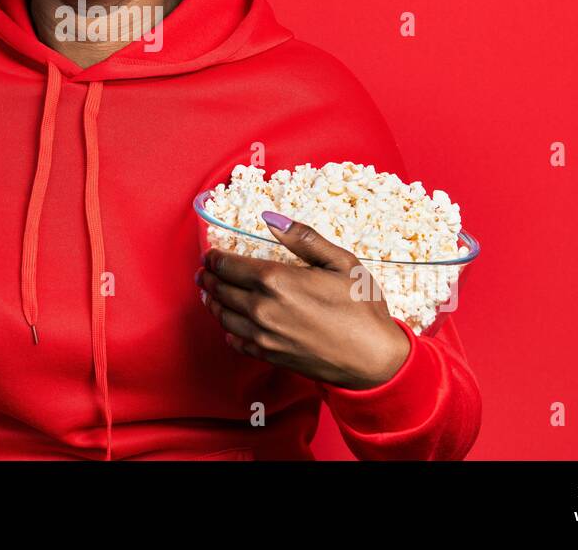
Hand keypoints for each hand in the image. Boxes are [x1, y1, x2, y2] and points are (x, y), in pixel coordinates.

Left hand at [195, 210, 411, 389]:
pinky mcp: (269, 356)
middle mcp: (262, 308)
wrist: (374, 359)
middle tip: (204, 272)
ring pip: (223, 316)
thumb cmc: (362, 308)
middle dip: (209, 278)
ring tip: (208, 293)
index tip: (212, 254)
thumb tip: (272, 217)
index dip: (216, 258)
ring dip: (212, 302)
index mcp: (276, 280)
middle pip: (221, 290)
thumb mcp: (341, 262)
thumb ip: (303, 238)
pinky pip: (236, 342)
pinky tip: (229, 324)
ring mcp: (263, 336)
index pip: (229, 265)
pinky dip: (227, 329)